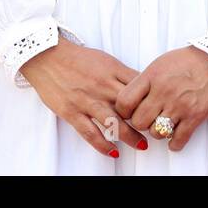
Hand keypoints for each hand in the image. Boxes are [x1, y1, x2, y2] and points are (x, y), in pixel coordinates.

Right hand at [19, 38, 148, 156]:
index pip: (139, 86)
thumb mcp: (105, 59)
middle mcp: (102, 87)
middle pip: (130, 107)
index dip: (152, 99)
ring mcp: (87, 101)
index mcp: (112, 71)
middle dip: (145, 120)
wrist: (47, 56)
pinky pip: (90, 132)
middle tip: (157, 130)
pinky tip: (113, 152)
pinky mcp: (72, 112)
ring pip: (113, 122)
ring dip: (130, 136)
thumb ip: (122, 74)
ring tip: (142, 145)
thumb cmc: (77, 58)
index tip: (160, 108)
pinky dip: (102, 144)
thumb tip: (141, 86)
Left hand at [115, 46, 207, 151]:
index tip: (130, 111)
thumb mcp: (160, 63)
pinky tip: (175, 135)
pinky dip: (174, 143)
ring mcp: (180, 105)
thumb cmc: (190, 60)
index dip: (124, 110)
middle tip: (148, 117)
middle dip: (142, 122)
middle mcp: (163, 92)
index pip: (124, 102)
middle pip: (139, 122)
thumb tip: (133, 99)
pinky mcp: (195, 116)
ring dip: (158, 131)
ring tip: (164, 123)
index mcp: (152, 77)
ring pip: (156, 133)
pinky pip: (177, 140)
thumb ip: (145, 81)